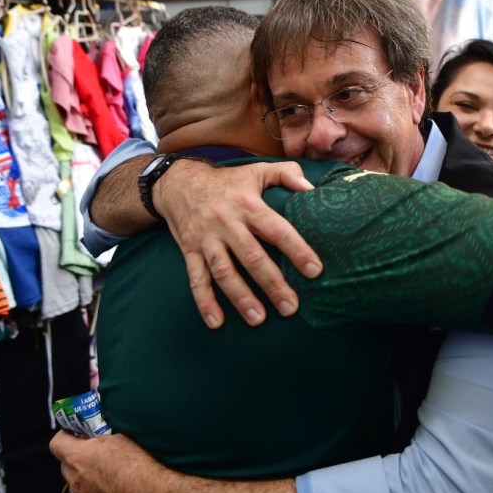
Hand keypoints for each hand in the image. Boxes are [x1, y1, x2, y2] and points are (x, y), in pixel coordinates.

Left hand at [50, 432, 168, 492]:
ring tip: (105, 475)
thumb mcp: (121, 439)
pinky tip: (112, 490)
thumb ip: (101, 437)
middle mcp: (75, 481)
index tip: (74, 434)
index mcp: (78, 457)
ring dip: (84, 478)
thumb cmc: (139, 466)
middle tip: (93, 454)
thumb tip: (96, 435)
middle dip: (75, 458)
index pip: (56, 443)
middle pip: (64, 465)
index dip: (64, 436)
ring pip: (75, 485)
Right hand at [153, 159, 322, 327]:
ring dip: (241, 297)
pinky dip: (204, 302)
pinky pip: (196, 279)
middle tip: (291, 307)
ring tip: (259, 320)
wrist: (178, 182)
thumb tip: (313, 189)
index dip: (296, 250)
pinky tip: (216, 322)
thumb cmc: (227, 181)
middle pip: (252, 257)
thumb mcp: (257, 170)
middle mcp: (227, 223)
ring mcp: (206, 239)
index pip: (277, 230)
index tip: (314, 270)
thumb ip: (287, 174)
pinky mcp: (189, 251)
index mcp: (248, 205)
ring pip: (224, 272)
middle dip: (272, 284)